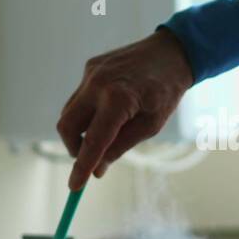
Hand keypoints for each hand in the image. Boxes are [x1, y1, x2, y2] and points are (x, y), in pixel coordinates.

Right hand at [57, 27, 194, 188]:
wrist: (171, 52)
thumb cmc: (166, 92)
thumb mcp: (150, 126)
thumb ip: (120, 147)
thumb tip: (97, 170)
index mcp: (118, 99)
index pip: (92, 141)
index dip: (81, 167)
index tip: (74, 186)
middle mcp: (98, 84)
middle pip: (66, 126)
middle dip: (74, 147)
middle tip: (92, 156)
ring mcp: (90, 73)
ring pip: (69, 111)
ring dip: (80, 129)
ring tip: (108, 128)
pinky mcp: (90, 67)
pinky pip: (79, 97)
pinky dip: (88, 110)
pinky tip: (111, 106)